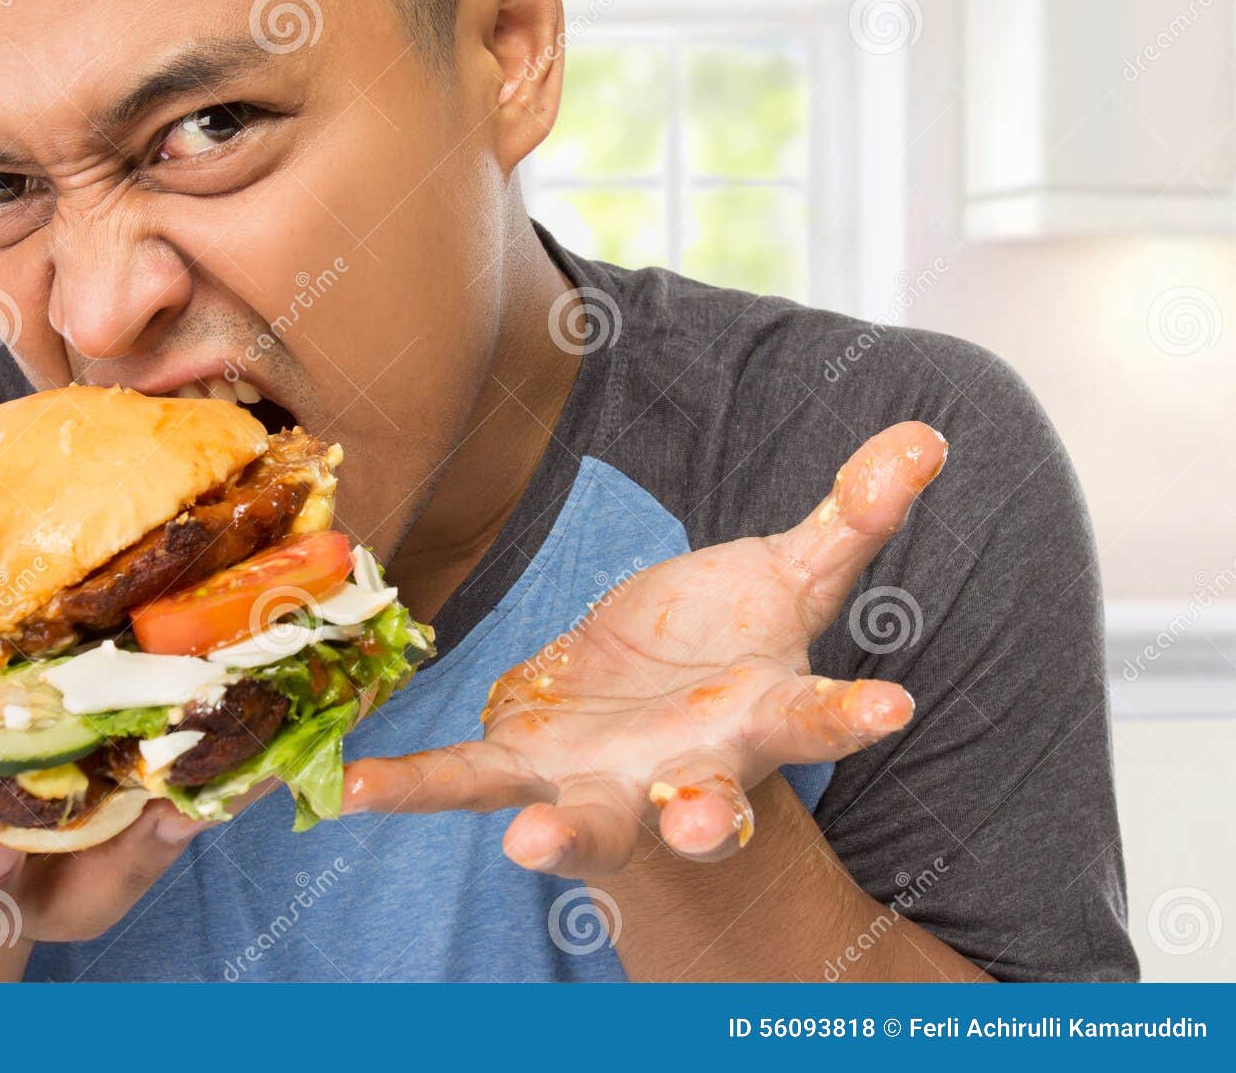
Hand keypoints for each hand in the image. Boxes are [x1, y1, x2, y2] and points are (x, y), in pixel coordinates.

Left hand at [342, 421, 946, 876]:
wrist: (655, 709)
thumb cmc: (733, 646)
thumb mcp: (793, 576)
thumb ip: (852, 516)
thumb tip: (928, 436)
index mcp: (758, 713)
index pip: (814, 715)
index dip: (850, 713)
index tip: (892, 706)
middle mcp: (685, 769)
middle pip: (705, 802)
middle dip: (705, 819)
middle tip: (701, 829)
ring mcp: (602, 781)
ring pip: (586, 820)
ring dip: (560, 832)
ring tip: (532, 842)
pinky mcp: (524, 768)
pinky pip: (464, 783)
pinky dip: (411, 786)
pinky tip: (349, 787)